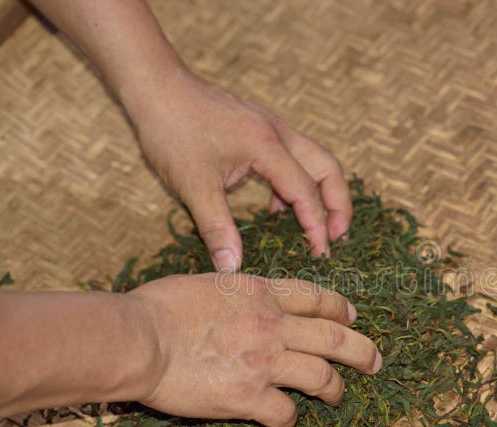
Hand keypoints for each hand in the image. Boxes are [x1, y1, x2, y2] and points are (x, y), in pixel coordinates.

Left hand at [127, 69, 351, 270]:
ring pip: (316, 159)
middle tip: (339, 238)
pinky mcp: (262, 126)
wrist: (157, 86)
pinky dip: (298, 182)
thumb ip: (217, 228)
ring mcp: (273, 126)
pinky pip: (295, 156)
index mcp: (267, 147)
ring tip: (318, 225)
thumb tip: (231, 269)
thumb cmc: (172, 131)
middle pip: (328, 168)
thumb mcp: (193, 185)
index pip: (305, 192)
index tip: (321, 255)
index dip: (316, 227)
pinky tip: (277, 206)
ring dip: (322, 192)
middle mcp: (279, 133)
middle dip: (339, 205)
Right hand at [129, 273, 381, 426]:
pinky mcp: (249, 397)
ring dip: (335, 389)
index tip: (352, 317)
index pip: (317, 298)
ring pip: (322, 377)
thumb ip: (235, 291)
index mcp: (262, 292)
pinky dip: (289, 419)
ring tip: (337, 397)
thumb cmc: (160, 306)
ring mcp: (265, 362)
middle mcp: (273, 325)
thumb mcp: (207, 281)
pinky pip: (286, 413)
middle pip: (336, 339)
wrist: (140, 339)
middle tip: (376, 362)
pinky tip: (283, 422)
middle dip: (363, 352)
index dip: (340, 308)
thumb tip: (241, 295)